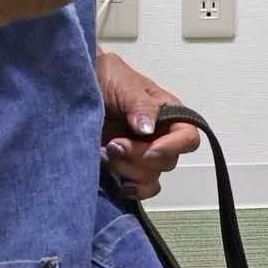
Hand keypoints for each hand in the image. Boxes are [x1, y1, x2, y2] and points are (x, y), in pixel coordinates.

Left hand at [97, 52, 200, 200]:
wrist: (79, 88)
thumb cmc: (107, 78)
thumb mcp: (125, 86)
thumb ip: (140, 105)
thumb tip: (148, 129)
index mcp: (169, 113)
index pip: (188, 137)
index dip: (173, 147)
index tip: (149, 149)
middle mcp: (162, 136)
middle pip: (166, 161)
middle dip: (138, 156)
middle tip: (113, 144)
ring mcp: (144, 153)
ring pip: (151, 177)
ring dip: (127, 169)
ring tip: (104, 152)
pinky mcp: (128, 167)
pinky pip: (142, 188)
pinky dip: (132, 188)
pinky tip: (117, 180)